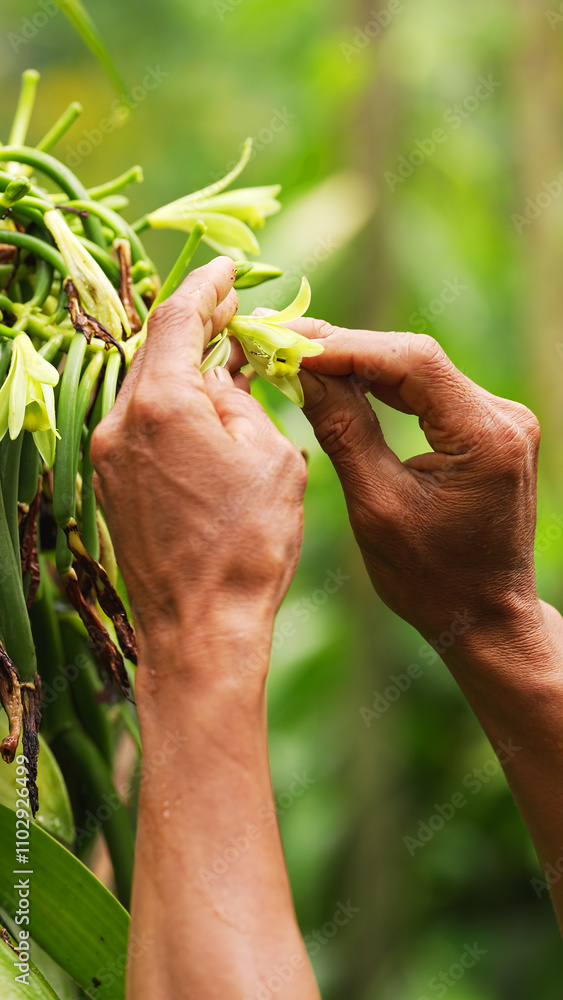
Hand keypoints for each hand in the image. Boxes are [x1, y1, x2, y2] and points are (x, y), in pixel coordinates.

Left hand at [90, 258, 306, 662]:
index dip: (208, 286)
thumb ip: (242, 401)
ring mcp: (108, 456)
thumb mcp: (273, 458)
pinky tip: (202, 416)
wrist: (200, 629)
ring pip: (145, 388)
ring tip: (226, 367)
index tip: (231, 269)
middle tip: (234, 313)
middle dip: (195, 324)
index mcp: (163, 404)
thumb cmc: (248, 546)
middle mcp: (122, 422)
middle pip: (154, 348)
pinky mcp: (109, 485)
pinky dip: (169, 407)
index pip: (178, 318)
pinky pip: (139, 425)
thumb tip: (222, 379)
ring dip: (183, 369)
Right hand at [281, 320, 543, 648]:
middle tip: (285, 343)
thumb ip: (344, 432)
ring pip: (420, 369)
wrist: (484, 617)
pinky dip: (383, 386)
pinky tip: (341, 381)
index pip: (414, 361)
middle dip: (348, 349)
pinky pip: (428, 392)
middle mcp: (503, 417)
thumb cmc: (431, 579)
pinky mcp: (487, 429)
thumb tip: (302, 374)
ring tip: (301, 358)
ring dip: (361, 363)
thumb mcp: (377, 507)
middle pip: (416, 358)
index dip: (350, 346)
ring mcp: (499, 420)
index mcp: (485, 437)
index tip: (294, 347)